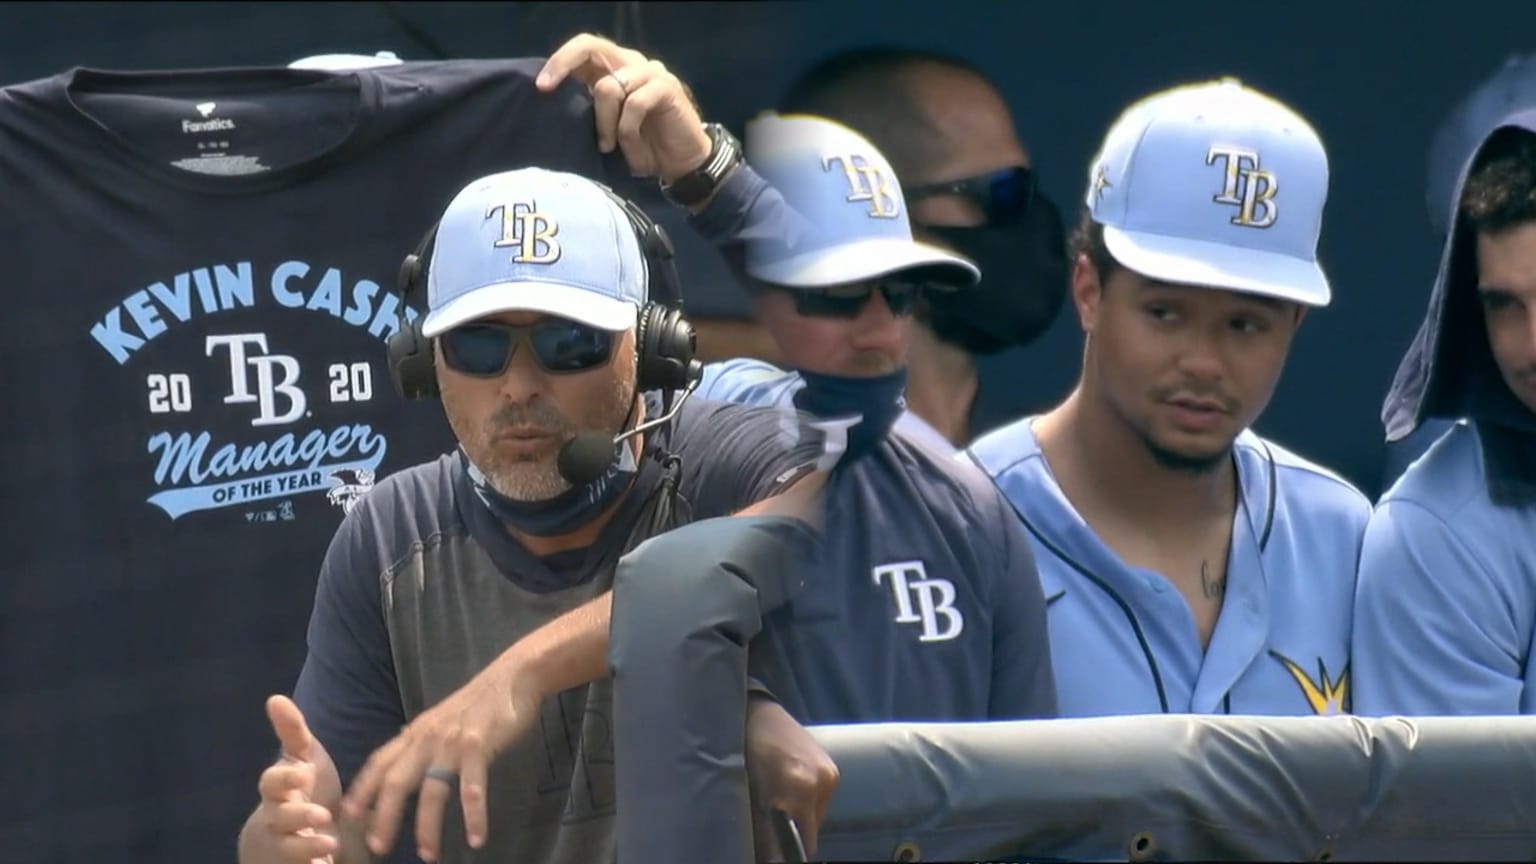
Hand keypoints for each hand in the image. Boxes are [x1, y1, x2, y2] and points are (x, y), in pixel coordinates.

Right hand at [252, 695, 341, 863]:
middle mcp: (275, 818)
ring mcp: (281, 846)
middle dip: (298, 816)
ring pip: (286, 849)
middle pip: (278, 818)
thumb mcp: (302, 760)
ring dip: (306, 847)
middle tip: (322, 814)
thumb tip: (274, 697)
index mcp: (278, 790)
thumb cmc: (299, 791)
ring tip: (329, 843)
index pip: (271, 782)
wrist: (290, 838)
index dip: (285, 778)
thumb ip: (292, 732)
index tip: (305, 774)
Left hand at [341, 657, 543, 861]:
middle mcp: (427, 738)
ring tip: (428, 854)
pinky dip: (474, 815)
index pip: (379, 762)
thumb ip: (422, 742)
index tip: (347, 815)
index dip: (362, 789)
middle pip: (396, 781)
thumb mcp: (440, 721)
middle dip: (384, 816)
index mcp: (415, 733)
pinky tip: (477, 838)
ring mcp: (452, 742)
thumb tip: (404, 765)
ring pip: (432, 790)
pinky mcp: (479, 745)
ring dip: (428, 826)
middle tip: (377, 847)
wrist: (512, 677)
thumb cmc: (479, 703)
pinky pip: (472, 787)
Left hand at [536, 32, 711, 182]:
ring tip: (608, 146)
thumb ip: (587, 112)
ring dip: (604, 122)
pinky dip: (627, 128)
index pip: (582, 49)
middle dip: (563, 64)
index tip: (540, 87)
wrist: (682, 164)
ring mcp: (650, 73)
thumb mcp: (606, 130)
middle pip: (591, 46)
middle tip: (547, 90)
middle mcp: (630, 63)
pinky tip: (631, 143)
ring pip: (609, 86)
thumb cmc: (642, 148)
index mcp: (614, 70)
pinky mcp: (667, 87)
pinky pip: (634, 103)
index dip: (559, 61)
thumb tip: (552, 107)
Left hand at [745, 697, 839, 858]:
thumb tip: (771, 856)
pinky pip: (820, 801)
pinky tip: (789, 790)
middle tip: (771, 825)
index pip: (803, 839)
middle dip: (792, 834)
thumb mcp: (750, 789)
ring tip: (778, 803)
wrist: (759, 713)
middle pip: (812, 830)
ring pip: (816, 816)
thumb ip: (764, 826)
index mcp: (800, 785)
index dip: (787, 850)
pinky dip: (806, 803)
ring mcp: (830, 775)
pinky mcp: (832, 770)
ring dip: (800, 818)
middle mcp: (821, 781)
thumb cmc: (746, 749)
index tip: (774, 851)